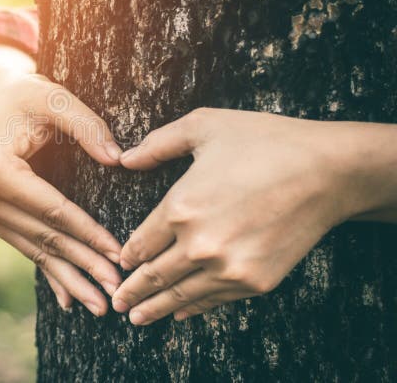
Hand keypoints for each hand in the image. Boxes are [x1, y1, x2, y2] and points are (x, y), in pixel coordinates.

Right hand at [0, 45, 123, 315]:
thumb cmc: (24, 94)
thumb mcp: (56, 100)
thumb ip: (88, 127)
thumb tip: (119, 160)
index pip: (53, 210)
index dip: (89, 234)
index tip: (120, 255)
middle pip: (45, 238)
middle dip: (84, 265)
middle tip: (118, 291)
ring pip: (36, 250)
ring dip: (70, 278)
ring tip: (101, 305)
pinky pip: (26, 246)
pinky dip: (50, 271)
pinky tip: (69, 299)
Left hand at [111, 108, 396, 323]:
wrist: (327, 172)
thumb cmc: (264, 142)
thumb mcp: (203, 126)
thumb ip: (158, 144)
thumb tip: (124, 159)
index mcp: (179, 207)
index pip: (141, 243)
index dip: (127, 256)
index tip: (120, 263)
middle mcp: (198, 244)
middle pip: (154, 275)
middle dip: (132, 291)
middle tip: (116, 303)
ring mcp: (228, 267)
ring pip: (181, 294)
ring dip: (156, 308)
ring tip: (138, 318)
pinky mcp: (256, 281)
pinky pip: (215, 300)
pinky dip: (194, 307)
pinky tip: (181, 311)